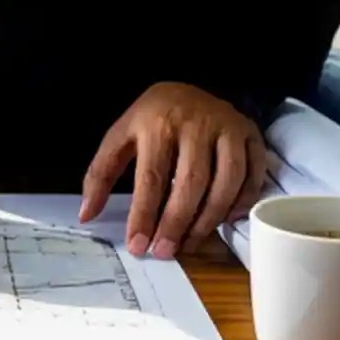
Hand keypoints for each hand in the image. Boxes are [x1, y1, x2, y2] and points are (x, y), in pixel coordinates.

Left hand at [79, 82, 266, 257]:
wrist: (186, 87)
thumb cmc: (149, 120)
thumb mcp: (118, 138)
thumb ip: (100, 174)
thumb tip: (86, 215)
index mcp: (158, 124)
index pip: (151, 177)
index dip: (144, 215)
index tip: (138, 246)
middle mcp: (196, 124)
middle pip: (190, 182)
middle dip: (177, 223)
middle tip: (165, 251)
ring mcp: (228, 127)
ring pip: (227, 180)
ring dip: (209, 218)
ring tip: (191, 242)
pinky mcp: (250, 133)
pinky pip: (253, 173)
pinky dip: (243, 200)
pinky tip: (225, 221)